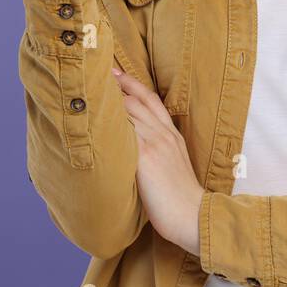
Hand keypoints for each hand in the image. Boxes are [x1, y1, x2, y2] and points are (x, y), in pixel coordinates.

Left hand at [112, 66, 203, 254]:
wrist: (194, 216)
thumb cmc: (181, 199)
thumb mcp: (175, 166)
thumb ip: (160, 152)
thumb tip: (136, 150)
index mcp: (172, 136)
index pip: (152, 101)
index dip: (133, 85)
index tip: (117, 72)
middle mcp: (164, 134)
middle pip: (137, 101)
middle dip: (117, 84)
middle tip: (97, 70)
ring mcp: (155, 144)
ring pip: (130, 111)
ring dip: (110, 98)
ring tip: (92, 86)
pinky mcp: (145, 158)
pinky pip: (125, 132)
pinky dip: (111, 120)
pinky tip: (94, 115)